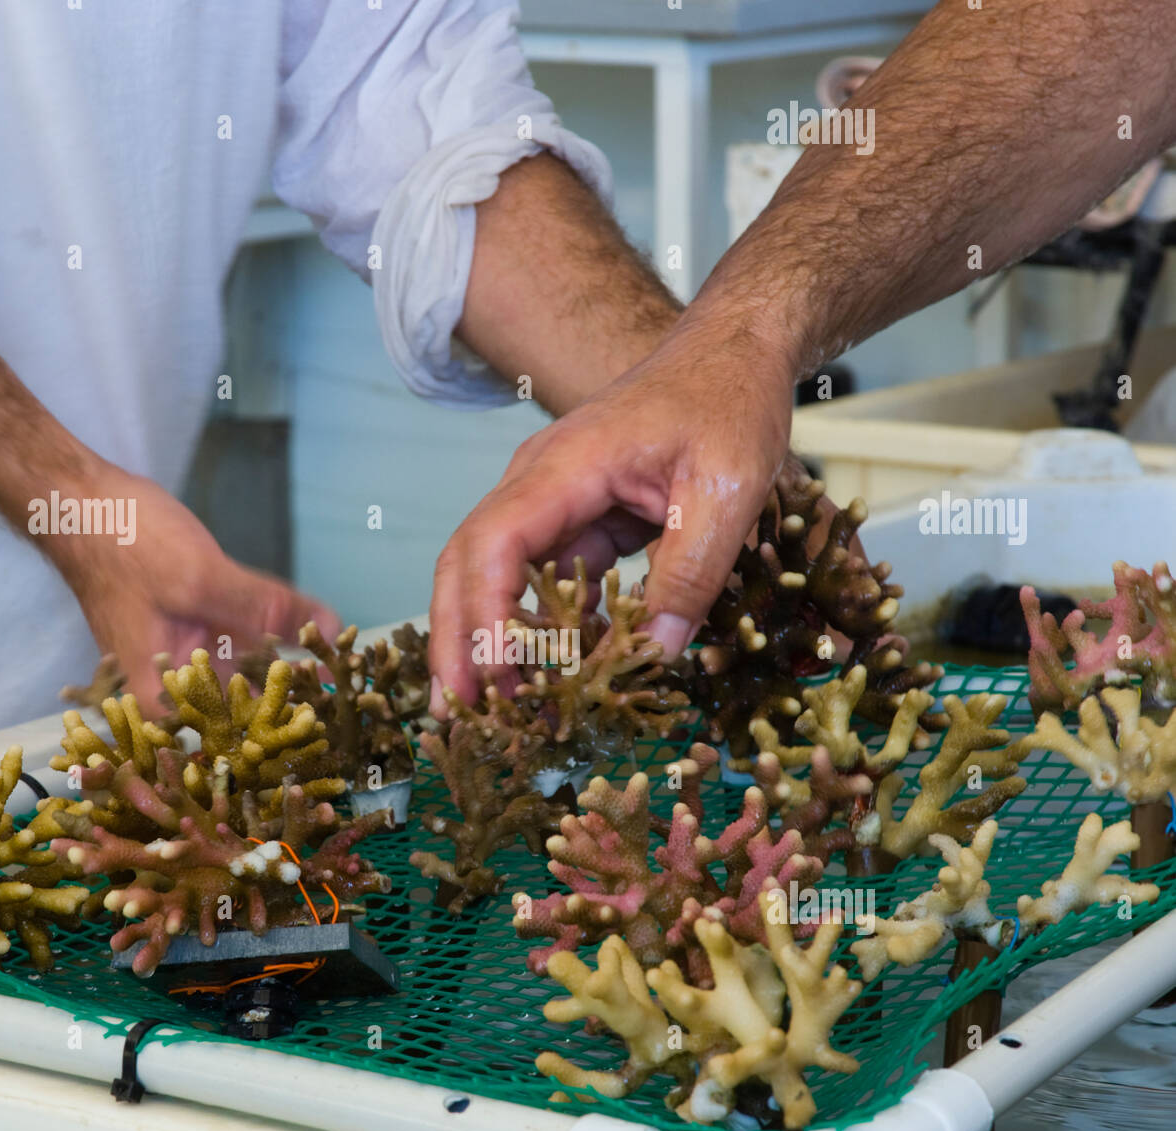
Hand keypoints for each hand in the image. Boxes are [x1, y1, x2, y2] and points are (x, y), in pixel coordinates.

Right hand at [56, 471, 337, 715]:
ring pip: (250, 673)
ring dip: (292, 671)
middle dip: (295, 707)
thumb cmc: (125, 543)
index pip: (228, 738)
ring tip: (345, 671)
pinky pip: (246, 641)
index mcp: (162, 694)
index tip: (330, 732)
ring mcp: (188, 653)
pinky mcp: (200, 626)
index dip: (280, 741)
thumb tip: (331, 630)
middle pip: (243, 710)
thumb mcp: (200, 579)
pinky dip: (278, 638)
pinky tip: (317, 634)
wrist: (79, 499)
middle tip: (352, 704)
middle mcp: (174, 684)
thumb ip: (265, 608)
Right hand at [428, 320, 796, 710]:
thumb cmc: (727, 402)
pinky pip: (542, 579)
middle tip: (461, 714)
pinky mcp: (576, 519)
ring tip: (494, 709)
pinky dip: (538, 628)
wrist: (734, 353)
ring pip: (496, 576)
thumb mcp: (725, 490)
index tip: (495, 678)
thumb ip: (689, 574)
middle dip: (457, 641)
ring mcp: (551, 501)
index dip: (485, 617)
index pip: (495, 545)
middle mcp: (538, 483)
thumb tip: (654, 656)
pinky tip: (551, 674)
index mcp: (564, 467)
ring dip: (488, 640)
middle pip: (467, 564)